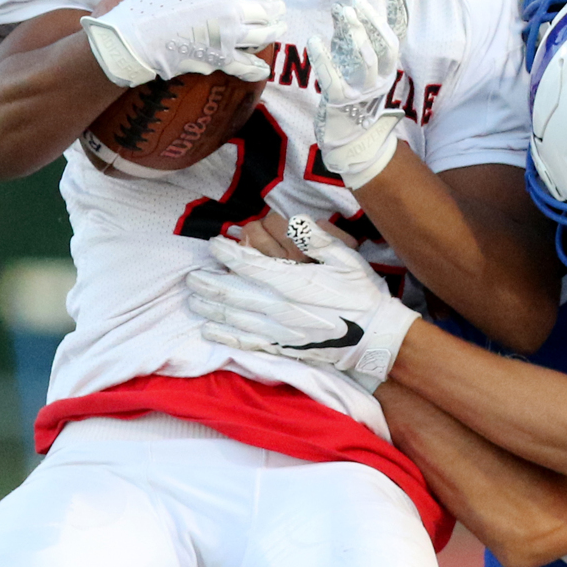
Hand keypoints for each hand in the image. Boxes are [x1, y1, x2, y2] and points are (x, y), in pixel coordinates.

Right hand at [80, 0, 285, 87]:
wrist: (137, 39)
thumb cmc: (151, 1)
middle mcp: (231, 10)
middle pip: (267, 8)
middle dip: (275, 6)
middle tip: (277, 6)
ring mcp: (229, 37)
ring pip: (265, 35)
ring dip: (274, 30)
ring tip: (278, 27)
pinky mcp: (222, 59)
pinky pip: (247, 66)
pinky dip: (257, 67)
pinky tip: (262, 67)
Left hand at [187, 215, 418, 387]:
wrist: (374, 337)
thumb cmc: (362, 294)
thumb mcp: (346, 258)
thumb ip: (317, 238)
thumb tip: (295, 219)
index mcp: (291, 281)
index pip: (247, 264)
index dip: (226, 253)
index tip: (213, 244)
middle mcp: (278, 306)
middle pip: (231, 293)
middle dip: (208, 283)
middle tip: (191, 276)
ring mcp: (277, 329)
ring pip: (232, 317)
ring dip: (209, 308)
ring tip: (193, 300)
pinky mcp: (281, 347)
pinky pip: (244, 341)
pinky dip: (223, 335)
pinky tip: (209, 330)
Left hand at [311, 0, 408, 189]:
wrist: (347, 138)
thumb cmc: (350, 97)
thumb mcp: (353, 65)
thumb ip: (348, 38)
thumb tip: (341, 8)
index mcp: (387, 70)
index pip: (397, 38)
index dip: (398, 15)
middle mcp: (381, 80)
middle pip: (386, 47)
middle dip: (374, 22)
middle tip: (357, 2)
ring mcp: (362, 92)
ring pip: (367, 60)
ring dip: (356, 34)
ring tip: (343, 12)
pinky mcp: (341, 102)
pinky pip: (333, 78)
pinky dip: (323, 58)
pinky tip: (314, 41)